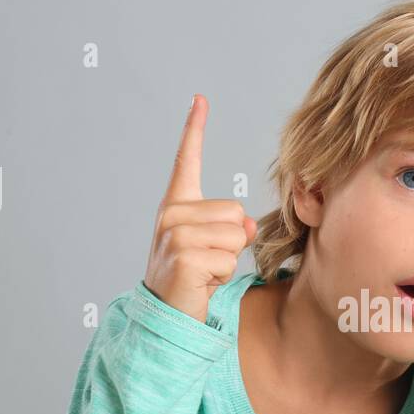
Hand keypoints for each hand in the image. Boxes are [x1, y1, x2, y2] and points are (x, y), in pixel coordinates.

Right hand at [144, 94, 257, 323]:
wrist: (166, 313)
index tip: (200, 99)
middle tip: (206, 260)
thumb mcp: (215, 245)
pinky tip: (201, 283)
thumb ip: (232, 226)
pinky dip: (222, 276)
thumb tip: (246, 225)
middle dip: (232, 241)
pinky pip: (228, 259)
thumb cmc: (193, 278)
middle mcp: (171, 214)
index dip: (194, 129)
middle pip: (235, 212)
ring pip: (235, 236)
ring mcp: (174, 235)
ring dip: (228, 260)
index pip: (186, 160)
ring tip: (204, 271)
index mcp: (176, 204)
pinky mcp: (183, 257)